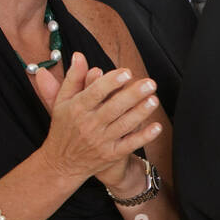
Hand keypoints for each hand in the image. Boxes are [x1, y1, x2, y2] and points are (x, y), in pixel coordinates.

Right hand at [34, 52, 162, 185]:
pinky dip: (144, 137)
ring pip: (124, 125)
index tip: (127, 72)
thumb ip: (73, 79)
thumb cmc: (64, 128)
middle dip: (133, 95)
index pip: (95, 93)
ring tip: (154, 99)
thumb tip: (79, 56)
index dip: (111, 82)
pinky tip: (157, 127)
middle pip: (113, 107)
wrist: (62, 163)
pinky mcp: (111, 154)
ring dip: (141, 112)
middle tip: (150, 83)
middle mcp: (89, 124)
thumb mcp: (62, 102)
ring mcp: (101, 140)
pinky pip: (130, 145)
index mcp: (76, 109)